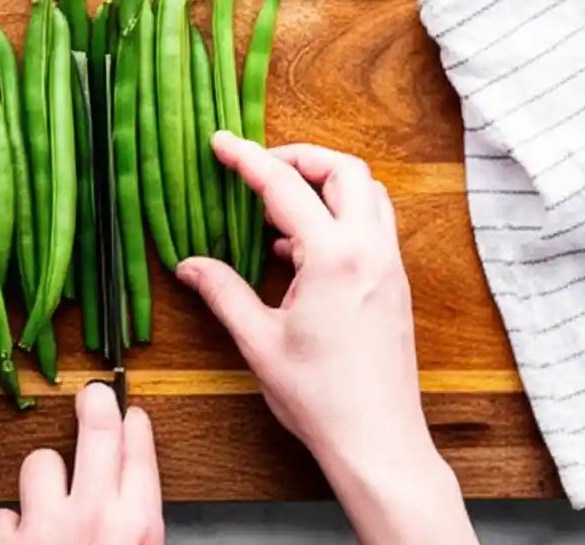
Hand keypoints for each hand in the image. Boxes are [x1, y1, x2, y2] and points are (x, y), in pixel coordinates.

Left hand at [0, 382, 164, 544]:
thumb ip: (133, 528)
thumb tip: (128, 505)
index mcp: (137, 529)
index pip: (140, 456)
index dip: (134, 428)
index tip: (130, 415)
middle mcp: (94, 518)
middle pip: (99, 431)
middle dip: (95, 404)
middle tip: (91, 396)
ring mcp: (46, 527)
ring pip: (41, 463)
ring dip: (41, 478)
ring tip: (45, 503)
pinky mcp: (6, 543)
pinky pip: (3, 515)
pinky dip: (9, 529)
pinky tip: (18, 540)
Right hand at [175, 131, 476, 544]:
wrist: (378, 441)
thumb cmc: (319, 399)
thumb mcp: (259, 341)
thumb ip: (223, 292)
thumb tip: (189, 265)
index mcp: (333, 258)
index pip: (285, 187)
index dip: (248, 159)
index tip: (221, 143)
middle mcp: (370, 251)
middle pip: (344, 170)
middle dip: (300, 158)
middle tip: (259, 168)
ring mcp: (389, 266)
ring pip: (367, 194)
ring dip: (326, 185)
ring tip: (277, 208)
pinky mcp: (394, 285)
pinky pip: (371, 227)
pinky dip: (339, 217)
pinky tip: (298, 249)